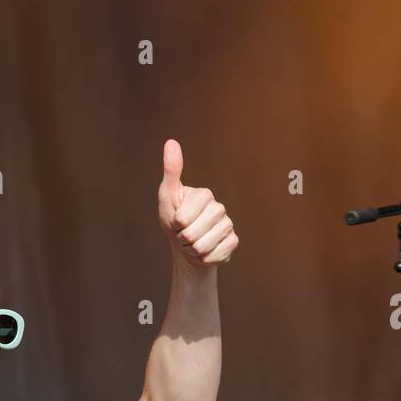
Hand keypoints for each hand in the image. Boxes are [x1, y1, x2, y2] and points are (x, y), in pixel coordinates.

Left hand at [157, 138, 237, 268]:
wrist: (186, 246)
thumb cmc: (174, 219)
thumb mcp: (167, 196)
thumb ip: (171, 171)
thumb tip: (171, 142)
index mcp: (204, 194)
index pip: (182, 218)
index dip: (175, 224)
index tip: (176, 221)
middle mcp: (219, 207)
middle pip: (192, 234)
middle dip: (182, 239)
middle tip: (184, 234)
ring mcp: (228, 224)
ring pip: (203, 246)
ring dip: (192, 250)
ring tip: (192, 243)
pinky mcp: (233, 242)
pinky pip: (216, 255)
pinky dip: (204, 258)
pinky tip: (204, 251)